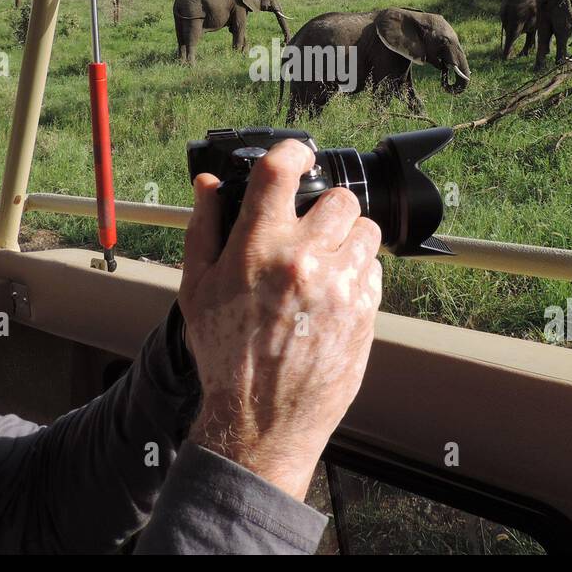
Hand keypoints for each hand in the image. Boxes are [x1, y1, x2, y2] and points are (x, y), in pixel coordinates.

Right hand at [179, 140, 382, 500]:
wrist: (261, 420)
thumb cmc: (225, 356)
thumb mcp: (196, 289)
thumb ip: (204, 228)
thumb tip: (207, 184)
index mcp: (257, 247)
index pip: (280, 170)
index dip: (292, 151)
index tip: (297, 156)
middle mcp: (303, 259)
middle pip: (338, 197)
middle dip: (324, 208)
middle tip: (309, 230)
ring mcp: (340, 285)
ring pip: (364, 229)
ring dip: (347, 239)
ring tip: (324, 263)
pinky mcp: (365, 310)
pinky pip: (375, 268)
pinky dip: (358, 273)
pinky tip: (333, 294)